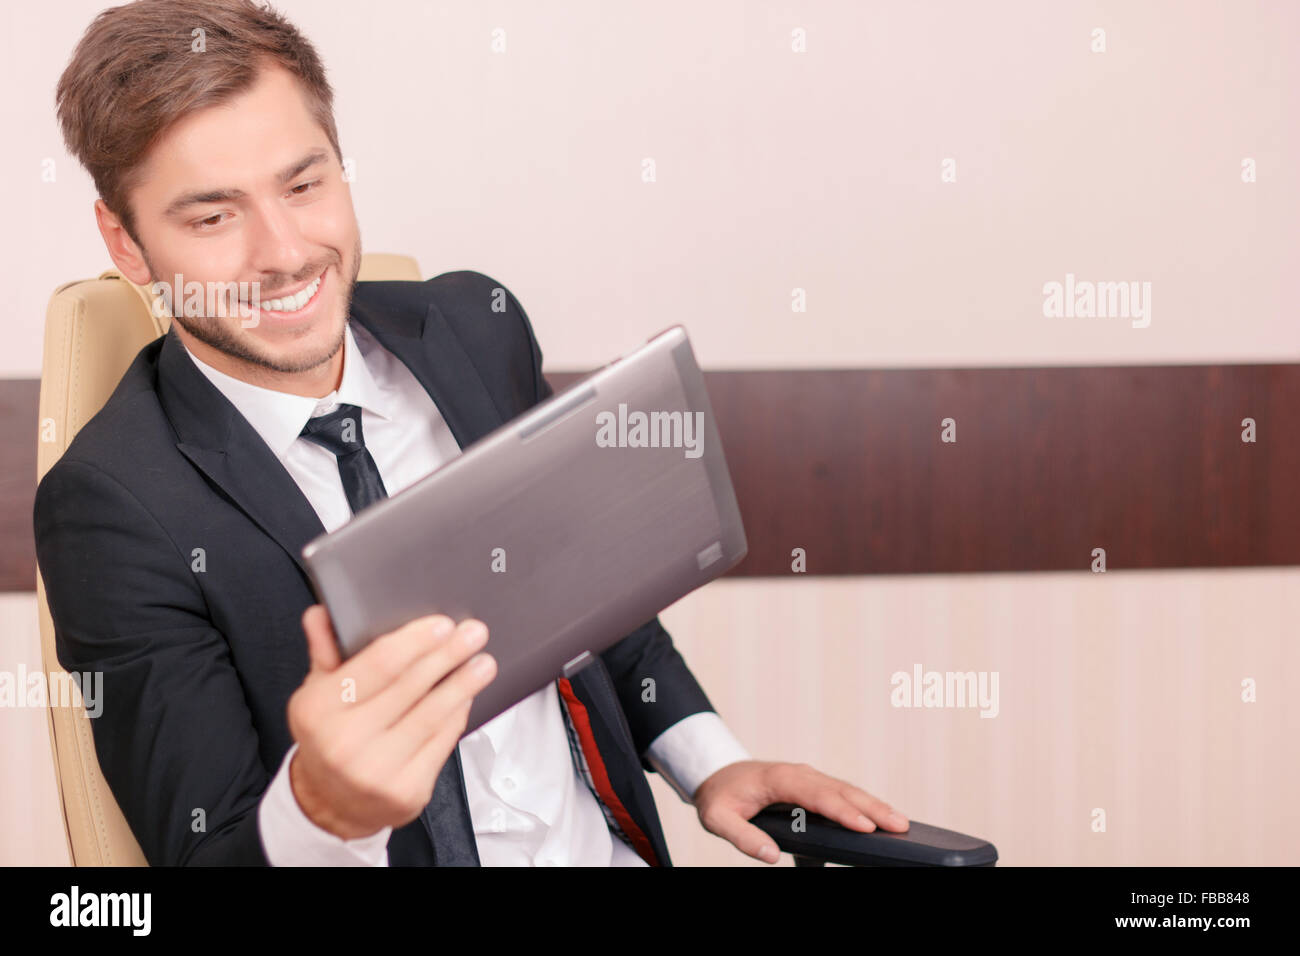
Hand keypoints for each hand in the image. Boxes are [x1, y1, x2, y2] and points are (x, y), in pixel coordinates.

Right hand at [286, 605, 496, 839]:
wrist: (332, 804)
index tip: (442, 625)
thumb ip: (326, 651)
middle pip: (410, 686)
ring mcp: (377, 770)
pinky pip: (441, 742)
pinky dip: (458, 716)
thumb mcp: (318, 693)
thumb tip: (322, 614)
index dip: (415, 641)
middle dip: (447, 655)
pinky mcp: (406, 790)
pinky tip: (467, 697)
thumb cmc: (330, 739)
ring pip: (432, 715)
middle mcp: (345, 741)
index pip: (377, 664)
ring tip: (483, 663)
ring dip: (463, 684)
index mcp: (320, 709)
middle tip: (473, 634)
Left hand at [692, 760, 908, 863]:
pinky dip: (863, 803)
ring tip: (900, 823)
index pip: (816, 795)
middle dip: (871, 807)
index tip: (865, 826)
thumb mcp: (717, 818)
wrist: (717, 772)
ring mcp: (808, 777)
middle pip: (841, 790)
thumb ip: (742, 836)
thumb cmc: (720, 796)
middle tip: (900, 825)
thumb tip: (770, 856)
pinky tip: (880, 817)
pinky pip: (842, 793)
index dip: (842, 811)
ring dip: (873, 804)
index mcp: (779, 779)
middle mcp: (799, 774)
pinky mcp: (813, 785)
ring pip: (846, 789)